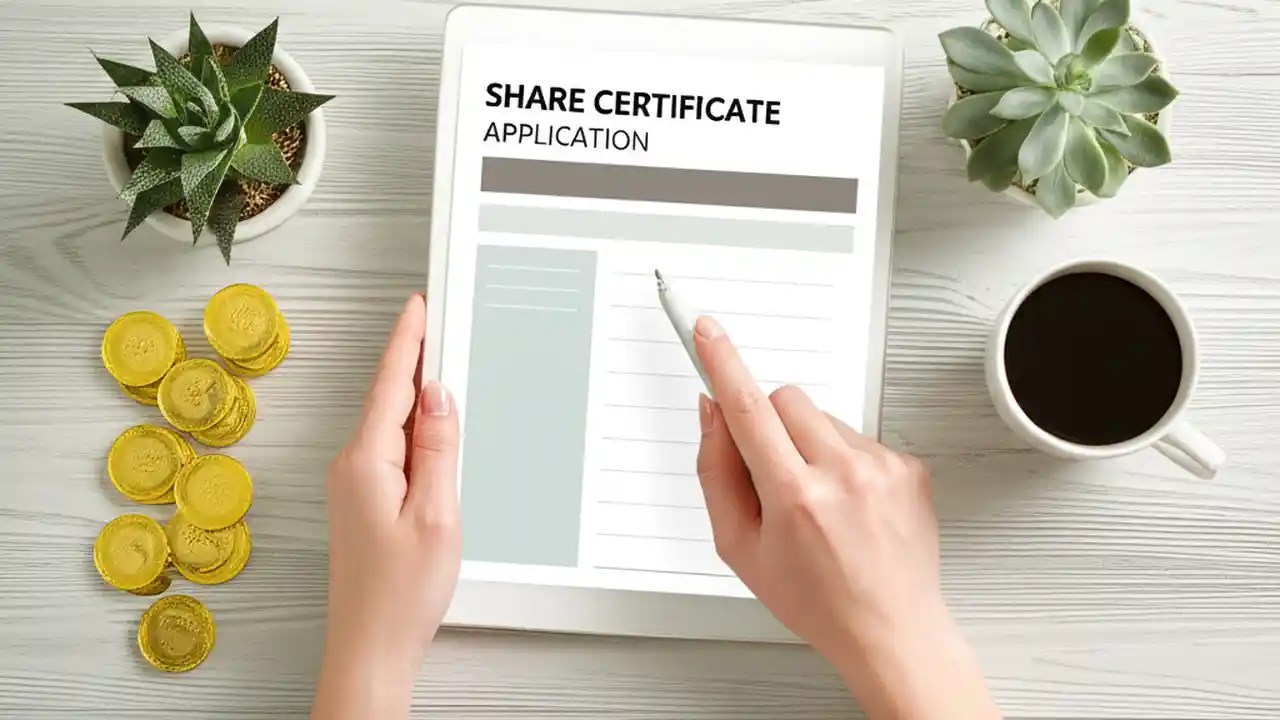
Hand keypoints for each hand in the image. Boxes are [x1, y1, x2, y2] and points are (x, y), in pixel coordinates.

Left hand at [312, 294, 460, 719]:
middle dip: (416, 361)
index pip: (391, 385)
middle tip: (443, 325)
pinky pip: (390, 450)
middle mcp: (352, 467)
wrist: (370, 649)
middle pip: (389, 399)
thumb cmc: (400, 595)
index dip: (408, 341)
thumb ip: (438, 449)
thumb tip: (438, 396)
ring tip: (448, 372)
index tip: (419, 305)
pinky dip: (414, 431)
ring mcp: (354, 486)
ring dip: (418, 399)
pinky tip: (434, 433)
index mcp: (366, 462)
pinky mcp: (364, 503)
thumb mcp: (437, 514)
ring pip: (391, 425)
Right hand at [693, 315, 998, 719]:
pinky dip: (844, 461)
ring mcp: (882, 467)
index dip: (723, 364)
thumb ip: (716, 474)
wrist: (891, 630)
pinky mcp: (908, 465)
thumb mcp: (740, 548)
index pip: (749, 410)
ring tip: (820, 503)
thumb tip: (712, 414)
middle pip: (786, 400)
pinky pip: (858, 436)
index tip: (708, 332)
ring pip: (823, 417)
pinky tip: (850, 506)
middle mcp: (844, 474)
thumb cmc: (814, 599)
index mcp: (796, 497)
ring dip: (809, 445)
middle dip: (769, 424)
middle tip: (772, 473)